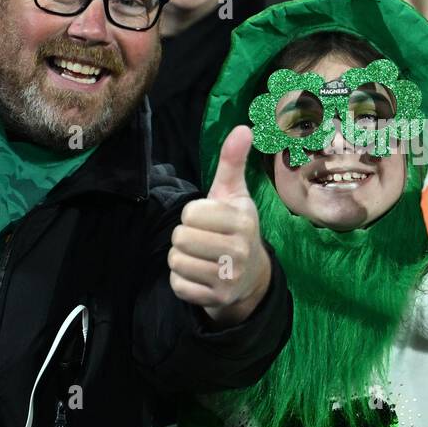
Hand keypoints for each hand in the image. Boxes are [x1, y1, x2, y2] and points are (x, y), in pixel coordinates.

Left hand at [169, 125, 271, 326]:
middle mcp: (239, 251)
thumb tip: (243, 127)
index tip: (209, 220)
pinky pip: (178, 284)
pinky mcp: (215, 299)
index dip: (193, 214)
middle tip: (202, 240)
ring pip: (176, 261)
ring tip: (200, 256)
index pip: (191, 212)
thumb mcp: (234, 195)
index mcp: (242, 222)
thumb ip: (232, 162)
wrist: (251, 277)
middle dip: (185, 237)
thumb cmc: (235, 228)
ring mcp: (228, 278)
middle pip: (180, 237)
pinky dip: (182, 280)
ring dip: (181, 258)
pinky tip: (199, 276)